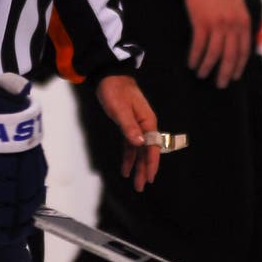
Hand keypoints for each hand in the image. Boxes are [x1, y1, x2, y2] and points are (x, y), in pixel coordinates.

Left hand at [95, 75, 159, 191]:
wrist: (108, 75)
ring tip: (134, 182)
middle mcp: (145, 125)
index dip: (151, 163)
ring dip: (136, 165)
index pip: (153, 146)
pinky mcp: (128, 124)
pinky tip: (125, 167)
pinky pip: (130, 144)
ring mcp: (137, 125)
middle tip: (140, 186)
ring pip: (138, 150)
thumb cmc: (115, 90)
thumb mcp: (120, 108)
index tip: (149, 177)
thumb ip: (129, 126)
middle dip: (144, 168)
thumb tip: (140, 144)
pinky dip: (128, 155)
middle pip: (146, 151)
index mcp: (147, 121)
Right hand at [184, 0, 250, 87]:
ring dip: (207, 67)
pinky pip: (198, 45)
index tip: (234, 76)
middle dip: (225, 72)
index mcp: (244, 22)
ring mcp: (216, 24)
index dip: (238, 66)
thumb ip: (243, 23)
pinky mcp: (200, 22)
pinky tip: (191, 62)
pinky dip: (195, 56)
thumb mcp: (240, 5)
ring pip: (213, 53)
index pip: (244, 50)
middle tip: (220, 84)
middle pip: (230, 55)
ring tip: (201, 74)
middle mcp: (232, 25)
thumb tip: (246, 41)